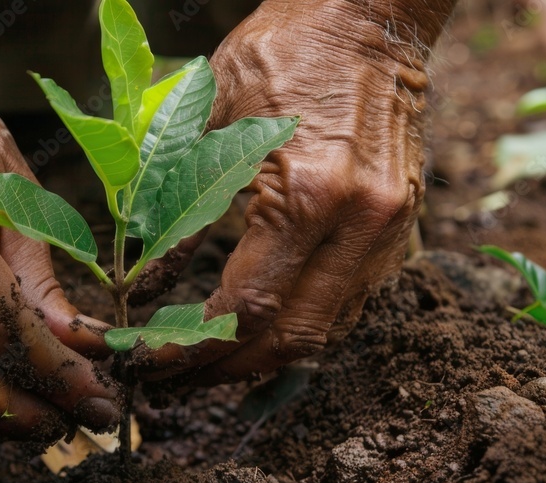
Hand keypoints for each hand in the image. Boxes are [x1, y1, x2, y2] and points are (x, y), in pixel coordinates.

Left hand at [141, 0, 446, 386]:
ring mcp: (389, 230)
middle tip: (175, 382)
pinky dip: (302, 327)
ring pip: (327, 332)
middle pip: (291, 339)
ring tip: (210, 365)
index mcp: (309, 193)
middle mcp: (360, 224)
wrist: (367, 16)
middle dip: (226, 371)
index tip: (151, 361)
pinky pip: (351, 304)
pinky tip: (261, 329)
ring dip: (264, 359)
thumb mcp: (210, 120)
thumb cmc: (283, 51)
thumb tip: (146, 281)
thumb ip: (176, 206)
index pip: (245, 306)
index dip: (192, 348)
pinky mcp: (399, 228)